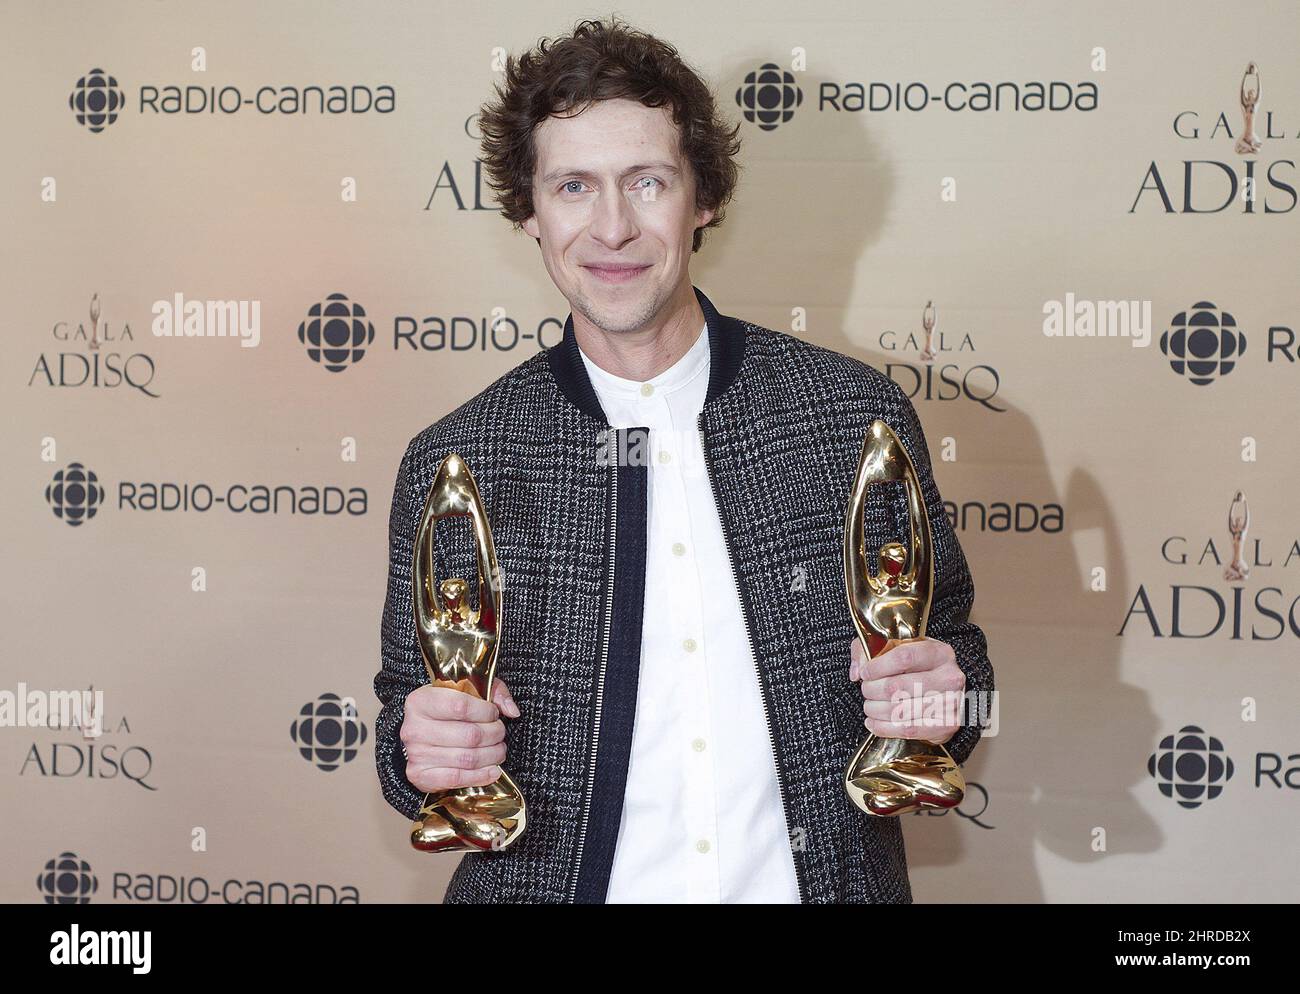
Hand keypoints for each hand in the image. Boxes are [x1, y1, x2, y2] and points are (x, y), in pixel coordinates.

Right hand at [400, 678, 518, 791]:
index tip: (494, 714)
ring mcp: (416, 754)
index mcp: (421, 701)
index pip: (461, 706)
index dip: (486, 712)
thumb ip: (492, 692)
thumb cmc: (444, 711)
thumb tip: (511, 710)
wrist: (418, 735)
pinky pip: (457, 778)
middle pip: (470, 735)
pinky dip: (480, 776)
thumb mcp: (465, 690)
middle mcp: (414, 728)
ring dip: (492, 755)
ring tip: (498, 750)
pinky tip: (492, 770)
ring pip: (468, 758)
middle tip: (500, 733)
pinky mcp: (420, 775)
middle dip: (495, 735)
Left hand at [849, 636, 964, 742]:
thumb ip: (870, 650)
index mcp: (939, 653)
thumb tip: (857, 672)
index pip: (903, 657)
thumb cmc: (917, 670)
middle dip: (872, 690)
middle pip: (898, 686)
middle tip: (866, 691)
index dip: (878, 666)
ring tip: (869, 707)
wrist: (944, 695)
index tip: (865, 673)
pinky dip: (884, 728)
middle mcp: (950, 676)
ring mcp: (952, 702)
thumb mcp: (896, 649)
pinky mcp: (947, 725)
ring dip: (875, 710)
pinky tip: (873, 723)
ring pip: (900, 710)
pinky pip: (907, 729)